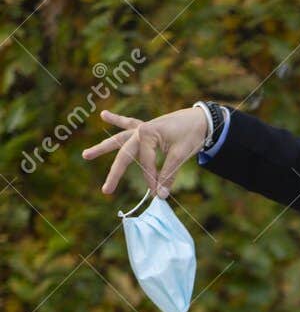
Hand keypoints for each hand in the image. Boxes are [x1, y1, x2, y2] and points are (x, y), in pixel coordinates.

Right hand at [81, 105, 208, 197]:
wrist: (201, 119)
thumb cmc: (191, 135)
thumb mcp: (181, 155)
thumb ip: (168, 174)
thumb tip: (160, 195)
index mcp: (148, 133)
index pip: (145, 163)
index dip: (152, 179)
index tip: (157, 193)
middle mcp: (141, 129)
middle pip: (124, 155)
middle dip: (115, 174)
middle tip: (106, 191)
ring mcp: (141, 128)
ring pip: (119, 140)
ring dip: (103, 147)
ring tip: (86, 155)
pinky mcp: (145, 127)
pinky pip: (128, 124)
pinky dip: (117, 120)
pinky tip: (104, 115)